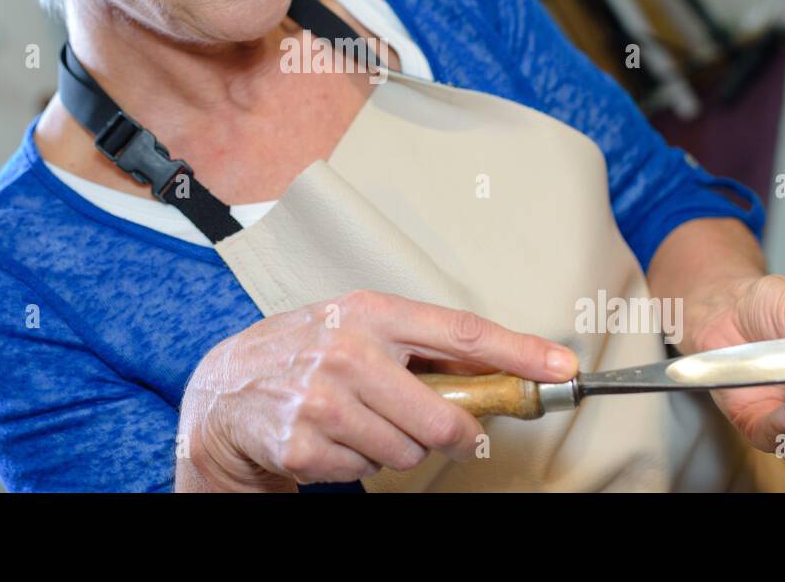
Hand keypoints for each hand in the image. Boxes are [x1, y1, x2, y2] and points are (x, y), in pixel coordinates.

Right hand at [174, 290, 578, 491]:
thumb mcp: (355, 327)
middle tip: (436, 430)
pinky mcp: (305, 442)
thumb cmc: (301, 353)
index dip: (519, 352)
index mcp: (370, 312)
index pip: (461, 333)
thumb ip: (417, 347)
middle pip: (442, 417)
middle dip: (450, 433)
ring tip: (357, 421)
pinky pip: (366, 471)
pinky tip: (330, 438)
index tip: (561, 368)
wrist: (223, 392)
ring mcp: (323, 398)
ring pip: (406, 451)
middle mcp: (347, 349)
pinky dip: (356, 463)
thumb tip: (496, 376)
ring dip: (392, 447)